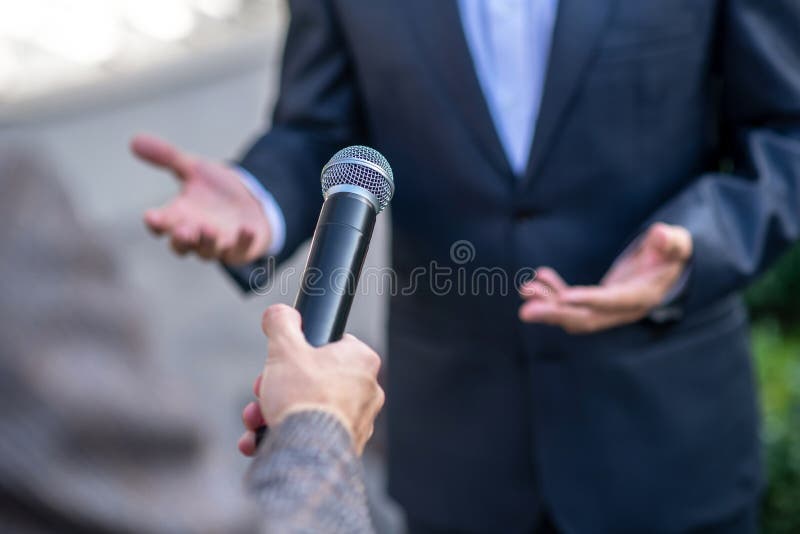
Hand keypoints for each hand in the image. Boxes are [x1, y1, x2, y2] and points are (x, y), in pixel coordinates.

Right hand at [131, 134, 270, 264]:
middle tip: (182, 231)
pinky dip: (243, 242)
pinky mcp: (241, 250)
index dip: (155, 223)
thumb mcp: (193, 168)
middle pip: (181, 246)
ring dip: (207, 243)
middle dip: (181, 240)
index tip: (150, 216)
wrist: (250, 200)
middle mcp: (195, 235)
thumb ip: (166, 157)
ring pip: (207, 252)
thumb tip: (134, 139)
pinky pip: (240, 251)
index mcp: (177, 217)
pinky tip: (247, 229)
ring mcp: (218, 245)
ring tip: (208, 229)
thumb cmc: (215, 188)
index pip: (160, 224)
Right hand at [238, 304, 384, 455]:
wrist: (306, 453)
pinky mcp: (345, 447)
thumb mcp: (284, 349)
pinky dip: (286, 436)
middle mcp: (367, 390)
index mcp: (361, 360)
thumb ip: (281, 323)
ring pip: (309, 409)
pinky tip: (261, 441)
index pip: (331, 344)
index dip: (298, 350)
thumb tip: (280, 313)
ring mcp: (358, 421)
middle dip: (278, 387)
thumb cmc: (303, 398)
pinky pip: (311, 435)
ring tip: (255, 420)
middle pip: (313, 379)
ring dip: (275, 412)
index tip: (279, 361)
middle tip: (261, 391)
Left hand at [519, 222, 692, 333]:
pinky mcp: (595, 304)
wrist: (667, 271)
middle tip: (525, 311)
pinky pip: (570, 303)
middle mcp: (621, 310)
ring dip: (547, 304)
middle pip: (586, 318)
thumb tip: (660, 234)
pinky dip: (552, 292)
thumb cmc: (671, 254)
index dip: (588, 300)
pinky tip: (538, 278)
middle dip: (555, 314)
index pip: (612, 302)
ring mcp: (606, 310)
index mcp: (642, 296)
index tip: (562, 298)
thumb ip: (671, 242)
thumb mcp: (677, 244)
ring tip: (525, 289)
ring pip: (572, 314)